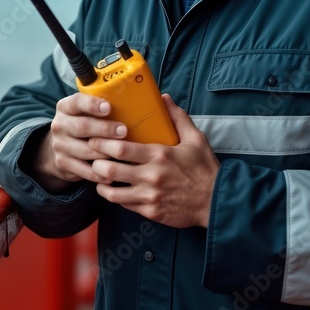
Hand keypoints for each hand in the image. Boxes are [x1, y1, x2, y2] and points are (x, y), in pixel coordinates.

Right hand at [28, 92, 128, 191]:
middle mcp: (59, 125)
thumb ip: (99, 109)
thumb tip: (131, 105)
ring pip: (86, 150)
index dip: (92, 104)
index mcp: (65, 107)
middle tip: (123, 131)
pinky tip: (114, 175)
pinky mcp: (62, 163)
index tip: (108, 108)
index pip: (76, 102)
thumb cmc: (83, 125)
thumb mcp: (84, 112)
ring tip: (123, 153)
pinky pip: (85, 170)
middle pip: (83, 126)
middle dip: (105, 129)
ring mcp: (59, 145)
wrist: (60, 148)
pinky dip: (100, 173)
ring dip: (106, 153)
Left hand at [88, 94, 219, 227]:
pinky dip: (116, 197)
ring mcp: (150, 197)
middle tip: (93, 157)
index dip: (102, 143)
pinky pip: (125, 205)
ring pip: (112, 193)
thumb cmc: (205, 169)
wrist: (216, 201)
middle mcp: (151, 176)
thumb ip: (177, 117)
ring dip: (101, 184)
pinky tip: (115, 189)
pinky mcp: (151, 212)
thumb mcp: (195, 139)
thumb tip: (164, 97)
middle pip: (110, 171)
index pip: (120, 148)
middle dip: (96, 163)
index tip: (94, 139)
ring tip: (99, 176)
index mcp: (159, 155)